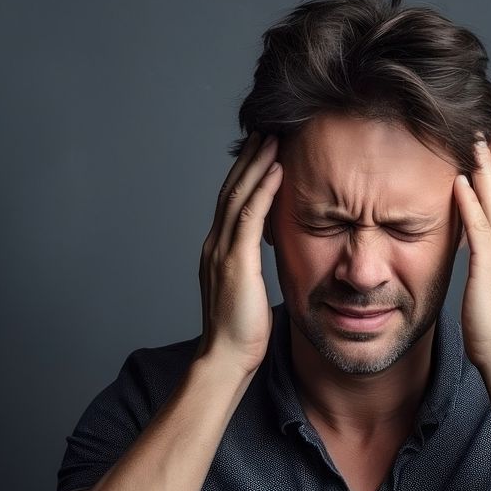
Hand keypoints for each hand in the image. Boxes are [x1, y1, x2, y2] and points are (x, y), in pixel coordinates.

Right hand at [195, 132, 283, 377]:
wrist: (226, 358)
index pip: (230, 203)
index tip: (260, 152)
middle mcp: (215, 245)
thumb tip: (272, 256)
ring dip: (255, 164)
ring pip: (237, 196)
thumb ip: (253, 268)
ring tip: (271, 139)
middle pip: (230, 190)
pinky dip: (262, 189)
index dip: (244, 175)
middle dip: (248, 159)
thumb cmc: (241, 332)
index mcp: (218, 251)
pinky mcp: (235, 261)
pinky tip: (275, 170)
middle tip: (264, 131)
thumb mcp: (249, 291)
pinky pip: (249, 216)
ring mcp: (221, 251)